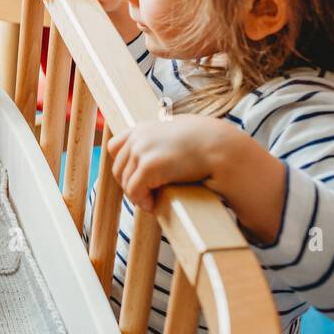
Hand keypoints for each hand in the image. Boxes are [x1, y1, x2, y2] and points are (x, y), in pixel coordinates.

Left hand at [107, 115, 227, 211]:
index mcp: (141, 128)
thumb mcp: (175, 131)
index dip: (122, 165)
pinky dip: (142, 201)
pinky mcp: (148, 166)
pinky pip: (135, 191)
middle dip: (130, 185)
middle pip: (119, 169)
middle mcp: (137, 137)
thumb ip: (158, 139)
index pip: (114, 147)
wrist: (219, 146)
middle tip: (145, 196)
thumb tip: (152, 156)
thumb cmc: (203, 142)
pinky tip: (153, 205)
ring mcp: (141, 151)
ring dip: (137, 196)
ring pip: (126, 182)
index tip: (135, 177)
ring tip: (151, 202)